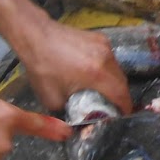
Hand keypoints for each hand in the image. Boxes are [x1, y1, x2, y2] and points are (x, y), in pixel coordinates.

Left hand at [14, 18, 132, 115]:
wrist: (35, 36)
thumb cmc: (42, 68)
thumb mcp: (53, 99)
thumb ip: (69, 114)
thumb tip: (78, 123)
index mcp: (97, 74)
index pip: (121, 95)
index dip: (124, 108)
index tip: (122, 116)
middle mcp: (106, 58)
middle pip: (122, 82)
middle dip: (120, 96)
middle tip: (112, 107)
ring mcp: (104, 45)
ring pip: (117, 69)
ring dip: (114, 82)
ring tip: (103, 91)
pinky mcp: (99, 38)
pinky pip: (109, 58)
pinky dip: (106, 69)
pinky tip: (94, 74)